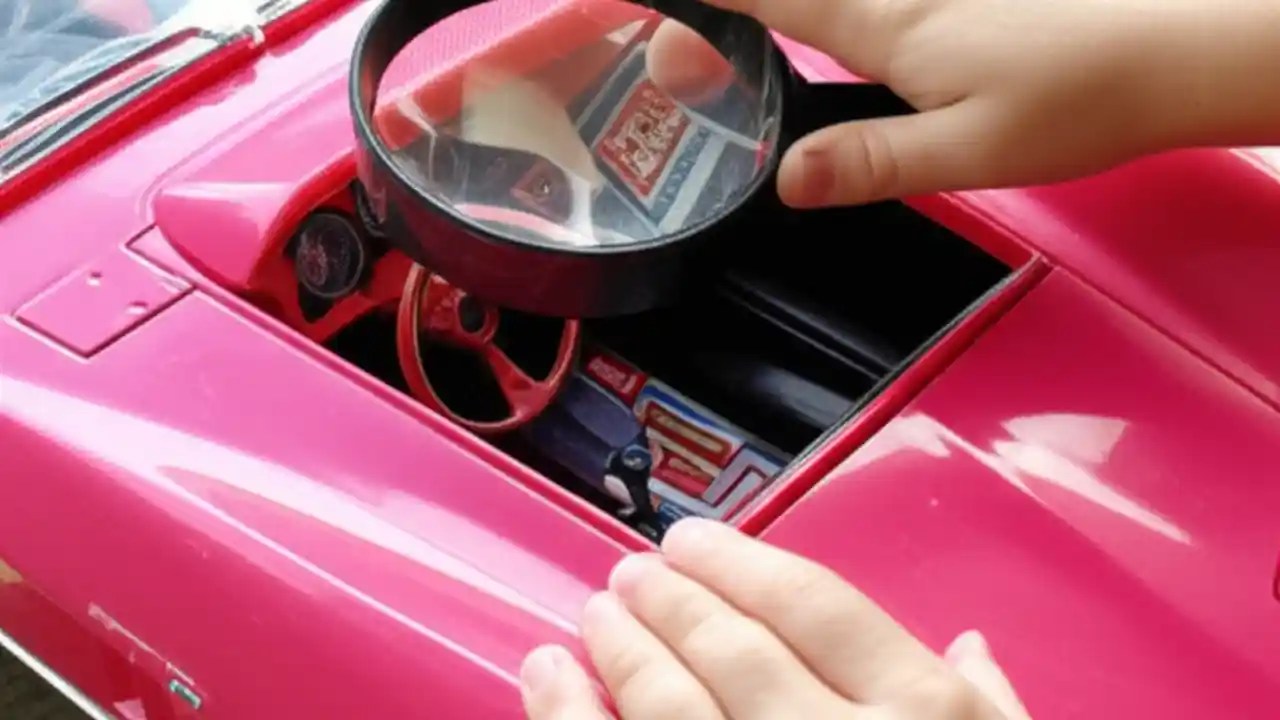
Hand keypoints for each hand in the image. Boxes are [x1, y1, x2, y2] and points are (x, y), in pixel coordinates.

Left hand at [520, 519, 1029, 718]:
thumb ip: (995, 713)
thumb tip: (969, 644)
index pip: (815, 607)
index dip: (741, 564)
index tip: (694, 544)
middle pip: (733, 648)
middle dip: (671, 601)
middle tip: (629, 576)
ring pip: (670, 707)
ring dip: (619, 649)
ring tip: (592, 616)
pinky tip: (547, 680)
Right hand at [650, 0, 1279, 206]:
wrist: (1181, 43)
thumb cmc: (1084, 95)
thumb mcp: (967, 151)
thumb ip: (870, 161)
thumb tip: (786, 181)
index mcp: (883, 23)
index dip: (697, 1)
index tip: (642, 6)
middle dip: (720, 14)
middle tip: (679, 48)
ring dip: (772, 16)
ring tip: (730, 42)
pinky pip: (861, 5)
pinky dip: (819, 19)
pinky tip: (814, 37)